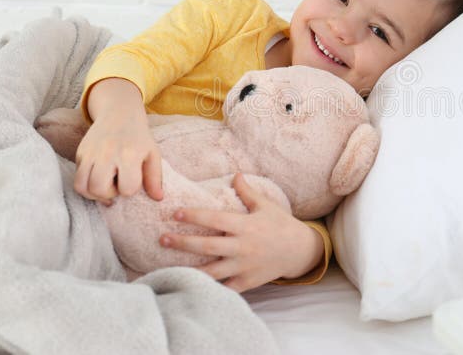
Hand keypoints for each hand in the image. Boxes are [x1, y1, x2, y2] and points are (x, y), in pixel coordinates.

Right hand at [74, 78, 162, 202]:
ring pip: (82, 187)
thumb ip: (155, 178)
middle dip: (109, 194)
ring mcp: (91, 152)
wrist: (118, 114)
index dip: (130, 190)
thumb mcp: (152, 154)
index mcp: (129, 154)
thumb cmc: (138, 138)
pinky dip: (85, 186)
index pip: (127, 188)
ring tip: (106, 185)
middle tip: (117, 184)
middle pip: (99, 189)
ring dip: (95, 193)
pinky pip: (76, 180)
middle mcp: (108, 153)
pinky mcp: (81, 153)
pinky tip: (97, 180)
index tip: (133, 180)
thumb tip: (158, 198)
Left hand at [159, 173, 323, 292]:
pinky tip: (190, 284)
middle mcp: (243, 247)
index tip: (175, 213)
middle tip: (162, 239)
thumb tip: (235, 174)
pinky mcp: (246, 282)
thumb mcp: (266, 205)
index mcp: (245, 225)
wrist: (299, 251)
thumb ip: (247, 192)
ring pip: (212, 271)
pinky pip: (224, 287)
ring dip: (189, 268)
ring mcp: (244, 266)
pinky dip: (207, 288)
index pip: (215, 219)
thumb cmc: (280, 224)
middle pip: (207, 246)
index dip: (194, 215)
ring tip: (168, 265)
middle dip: (183, 242)